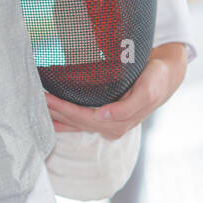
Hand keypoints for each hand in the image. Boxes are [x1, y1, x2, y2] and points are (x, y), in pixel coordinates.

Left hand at [44, 41, 188, 138]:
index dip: (64, 109)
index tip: (47, 98)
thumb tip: (101, 117)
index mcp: (119, 122)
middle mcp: (110, 126)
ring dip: (57, 116)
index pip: (83, 117)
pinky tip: (51, 117)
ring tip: (38, 106)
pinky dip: (64, 119)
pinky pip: (80, 121)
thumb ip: (126, 108)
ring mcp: (107, 123)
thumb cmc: (156, 80)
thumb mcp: (146, 91)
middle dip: (56, 111)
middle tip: (36, 97)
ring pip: (76, 123)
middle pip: (76, 121)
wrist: (167, 75)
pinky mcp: (105, 117)